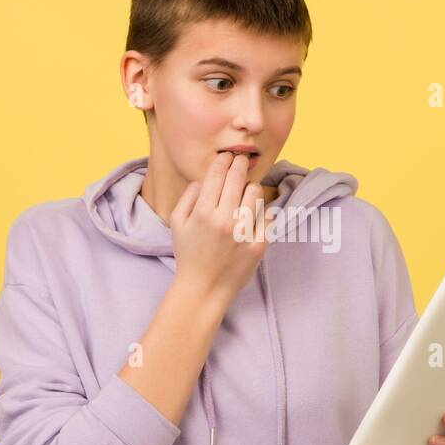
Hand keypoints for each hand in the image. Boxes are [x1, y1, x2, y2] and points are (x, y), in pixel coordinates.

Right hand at [171, 151, 268, 302]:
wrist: (204, 288)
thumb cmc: (189, 254)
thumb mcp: (177, 223)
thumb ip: (188, 196)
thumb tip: (204, 177)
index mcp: (202, 213)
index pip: (217, 174)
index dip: (223, 160)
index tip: (227, 157)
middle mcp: (224, 221)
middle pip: (237, 178)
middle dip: (240, 164)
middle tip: (241, 160)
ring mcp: (243, 233)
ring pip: (255, 193)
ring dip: (250, 188)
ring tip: (245, 192)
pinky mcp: (259, 245)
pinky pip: (267, 215)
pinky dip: (261, 211)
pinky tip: (253, 213)